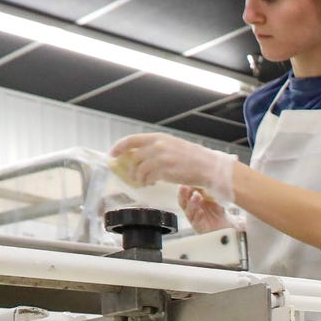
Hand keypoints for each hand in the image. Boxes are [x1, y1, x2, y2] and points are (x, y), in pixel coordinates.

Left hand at [113, 132, 234, 200]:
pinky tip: (150, 183)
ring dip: (137, 177)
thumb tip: (142, 156)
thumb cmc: (194, 158)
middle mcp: (158, 145)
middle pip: (133, 156)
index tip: (113, 154)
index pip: (132, 139)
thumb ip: (157, 148)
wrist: (208, 166)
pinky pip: (147, 177)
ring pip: (138, 168)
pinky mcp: (164, 170)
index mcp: (159, 137)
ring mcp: (160, 157)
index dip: (119, 147)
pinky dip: (145, 181)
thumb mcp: (174, 146)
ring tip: (142, 181)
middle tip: (130, 175)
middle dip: (128, 167)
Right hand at [178, 186, 233, 231]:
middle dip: (183, 195)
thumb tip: (204, 178)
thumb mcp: (214, 198)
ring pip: (189, 212)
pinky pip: (196, 222)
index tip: (185, 181)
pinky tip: (200, 211)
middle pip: (183, 202)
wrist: (227, 226)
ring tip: (196, 196)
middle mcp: (192, 210)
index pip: (185, 194)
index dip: (183, 189)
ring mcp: (195, 219)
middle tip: (184, 187)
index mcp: (193, 202)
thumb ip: (207, 190)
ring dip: (192, 203)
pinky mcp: (200, 228)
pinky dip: (198, 216)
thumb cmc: (218, 212)